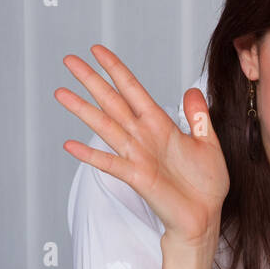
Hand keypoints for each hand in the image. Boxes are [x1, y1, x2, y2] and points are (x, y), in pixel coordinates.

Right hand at [54, 44, 229, 245]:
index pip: (133, 90)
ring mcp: (138, 156)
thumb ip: (199, 117)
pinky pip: (111, 163)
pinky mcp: (138, 177)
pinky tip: (71, 145)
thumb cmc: (206, 185)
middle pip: (112, 102)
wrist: (205, 217)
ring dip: (83, 110)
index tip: (97, 51)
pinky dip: (90, 155)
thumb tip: (192, 90)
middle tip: (69, 61)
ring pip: (106, 126)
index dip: (116, 70)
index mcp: (161, 125)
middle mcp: (144, 137)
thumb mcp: (208, 144)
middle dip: (91, 81)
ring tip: (61, 93)